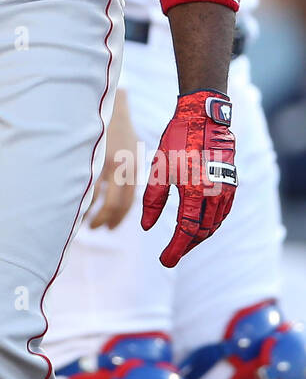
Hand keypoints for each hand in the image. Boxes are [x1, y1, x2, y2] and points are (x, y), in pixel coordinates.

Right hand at [90, 88, 137, 229]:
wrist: (107, 100)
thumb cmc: (118, 125)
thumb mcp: (132, 147)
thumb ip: (131, 169)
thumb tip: (126, 192)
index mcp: (134, 167)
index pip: (128, 202)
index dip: (119, 218)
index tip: (110, 227)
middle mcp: (122, 166)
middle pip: (115, 204)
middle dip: (105, 220)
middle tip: (96, 228)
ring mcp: (104, 161)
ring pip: (96, 198)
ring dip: (89, 213)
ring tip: (82, 221)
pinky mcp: (89, 155)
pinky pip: (84, 185)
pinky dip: (79, 199)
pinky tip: (73, 205)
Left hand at [141, 90, 235, 266]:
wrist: (203, 116)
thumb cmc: (178, 140)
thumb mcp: (160, 168)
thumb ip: (153, 200)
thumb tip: (147, 228)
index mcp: (195, 190)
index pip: (187, 230)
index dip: (176, 249)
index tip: (166, 261)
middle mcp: (215, 193)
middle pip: (203, 232)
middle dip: (186, 246)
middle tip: (171, 254)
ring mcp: (226, 188)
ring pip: (214, 224)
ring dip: (199, 236)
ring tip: (183, 242)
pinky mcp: (232, 183)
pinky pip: (223, 213)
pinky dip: (212, 224)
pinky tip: (200, 225)